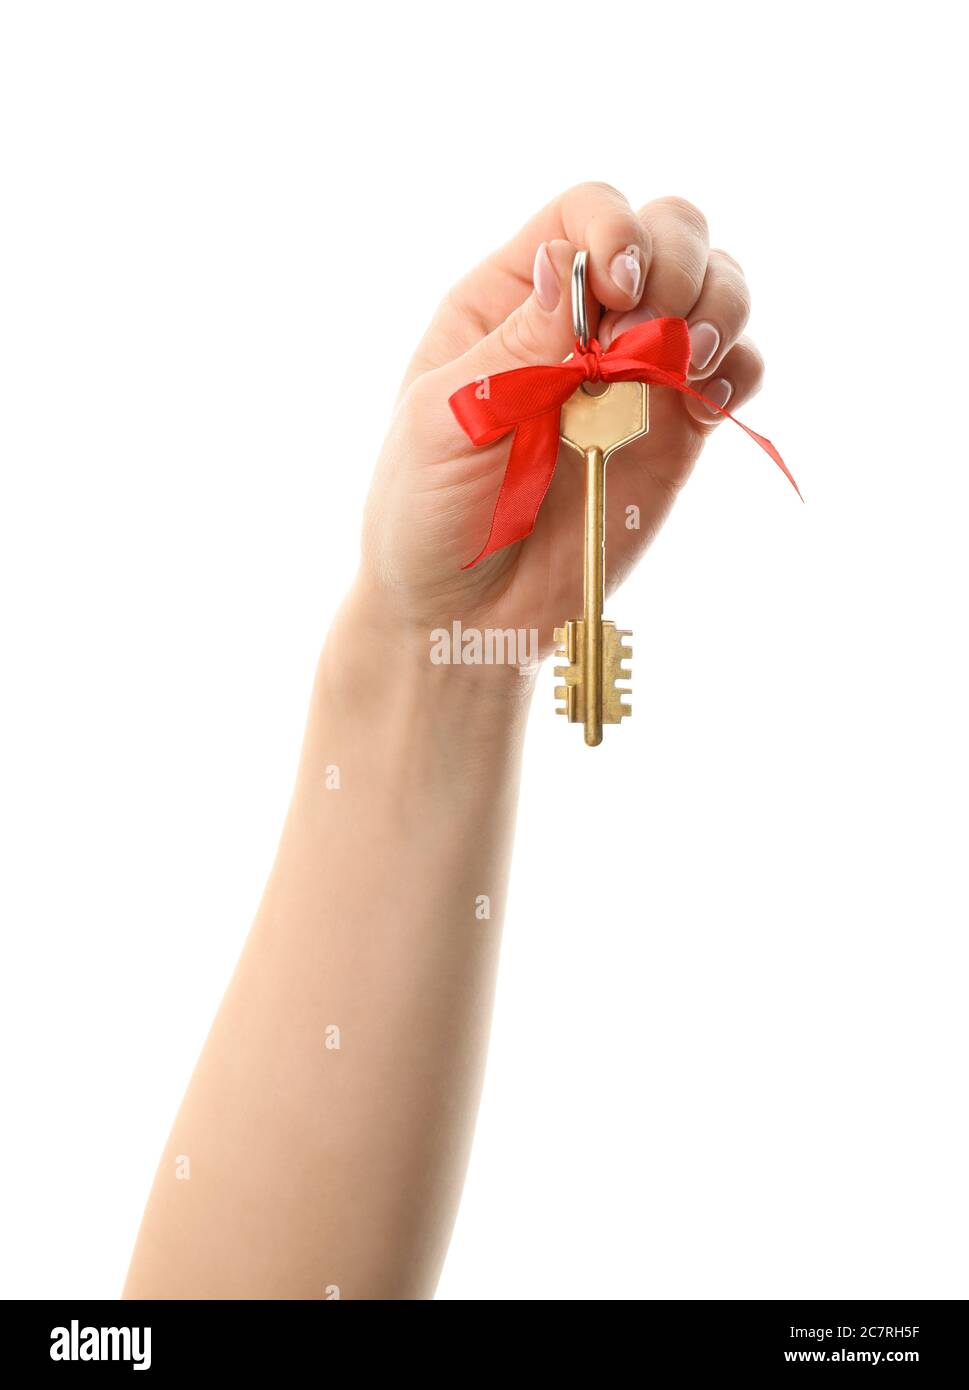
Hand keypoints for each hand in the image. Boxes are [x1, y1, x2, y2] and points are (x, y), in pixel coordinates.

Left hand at [360, 183, 763, 649]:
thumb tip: (568, 266)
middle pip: (667, 230)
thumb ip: (513, 347)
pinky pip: (735, 373)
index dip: (615, 230)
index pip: (583, 214)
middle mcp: (582, 324)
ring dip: (721, 306)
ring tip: (687, 362)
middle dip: (679, 260)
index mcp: (509, 301)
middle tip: (653, 331)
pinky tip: (711, 398)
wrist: (464, 614)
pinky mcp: (674, 434)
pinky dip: (742, 369)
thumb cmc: (427, 515)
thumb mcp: (445, 424)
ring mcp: (635, 376)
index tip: (616, 292)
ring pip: (715, 291)